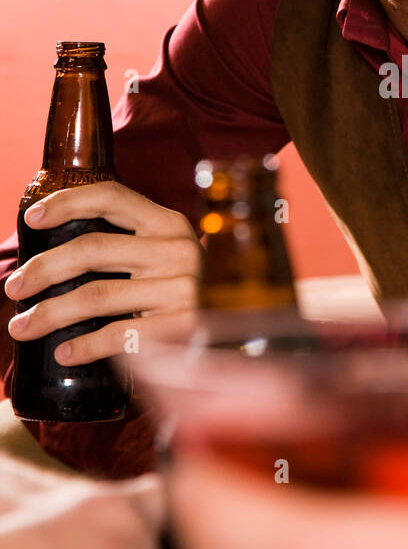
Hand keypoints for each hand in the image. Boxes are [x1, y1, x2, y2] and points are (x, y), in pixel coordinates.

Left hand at [4, 182, 201, 365]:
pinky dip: (84, 346)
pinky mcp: (181, 329)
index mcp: (170, 223)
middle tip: (14, 287)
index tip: (31, 218)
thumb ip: (130, 245)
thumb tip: (56, 253)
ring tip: (23, 326)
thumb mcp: (168, 255)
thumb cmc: (189, 290)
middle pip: (92, 249)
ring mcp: (182, 290)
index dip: (66, 202)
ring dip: (49, 314)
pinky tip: (65, 352)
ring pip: (95, 297)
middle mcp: (178, 250)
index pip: (111, 196)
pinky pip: (119, 336)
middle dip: (42, 269)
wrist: (243, 331)